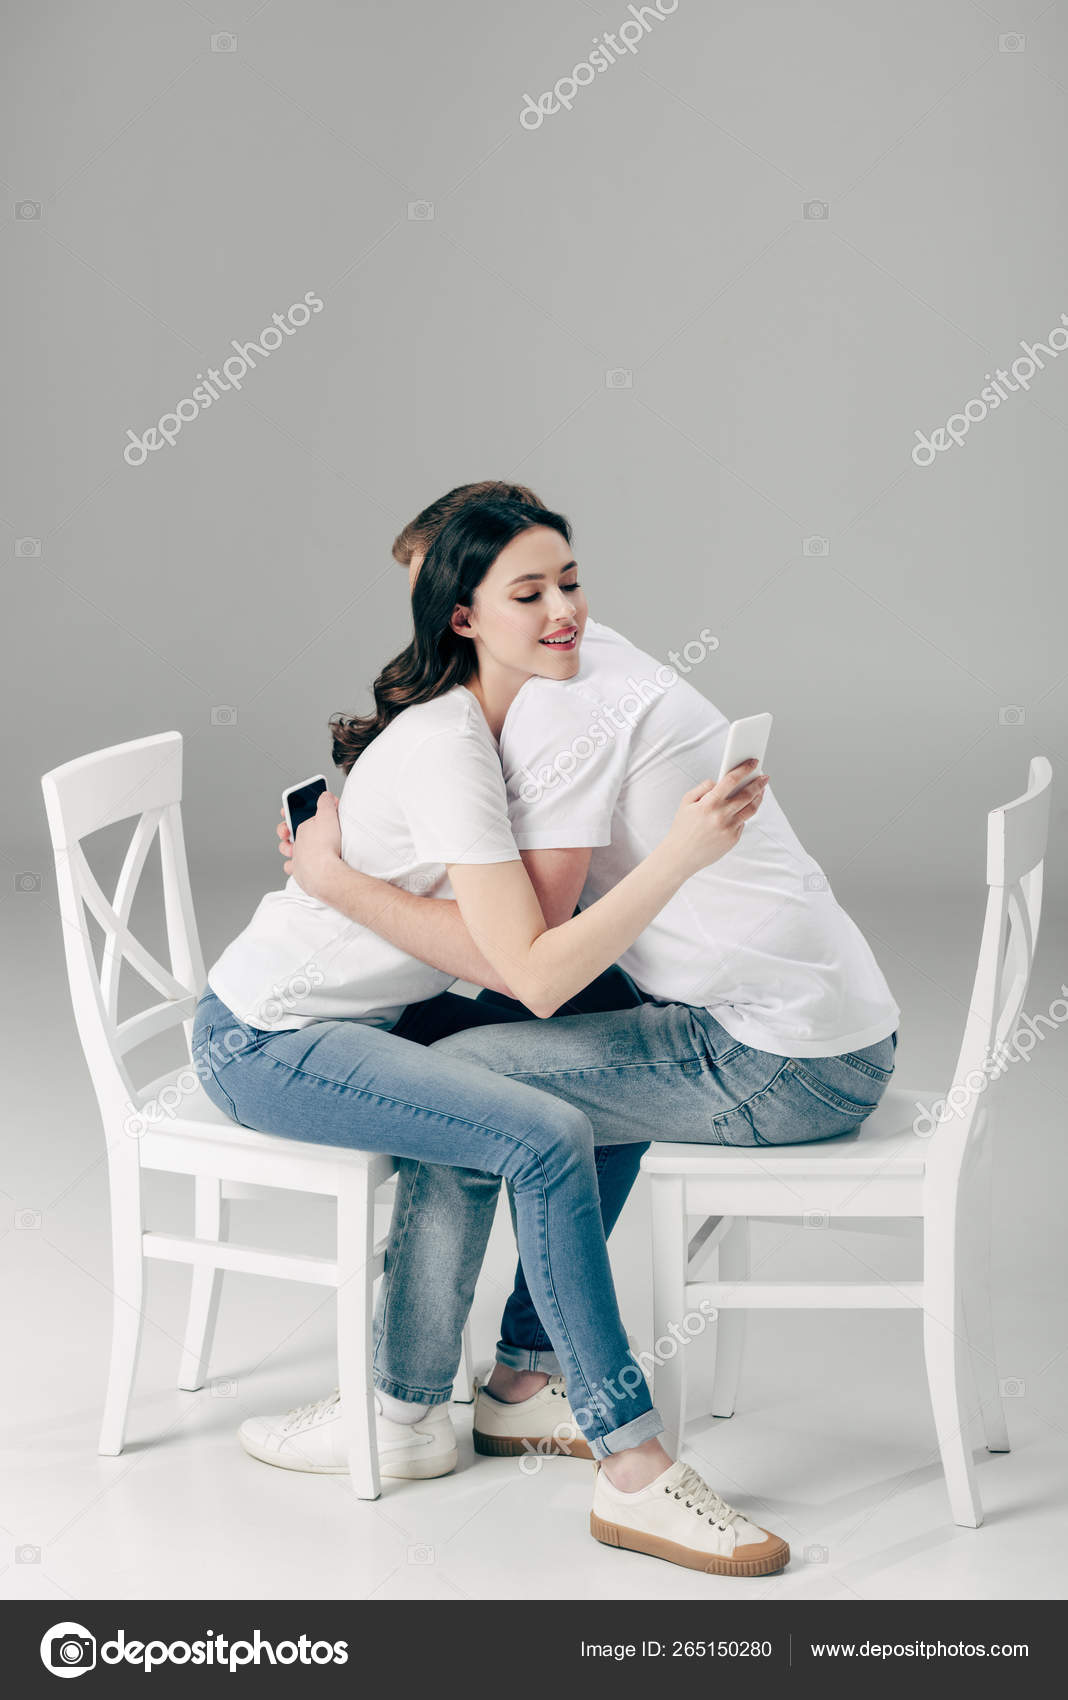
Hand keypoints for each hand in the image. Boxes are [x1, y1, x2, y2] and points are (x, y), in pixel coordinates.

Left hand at [277, 790, 342, 900]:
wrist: (326, 874)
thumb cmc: (326, 847)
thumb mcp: (329, 816)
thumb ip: (326, 802)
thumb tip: (325, 796)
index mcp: (300, 829)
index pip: (293, 815)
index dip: (294, 809)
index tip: (295, 803)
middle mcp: (296, 845)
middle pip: (288, 833)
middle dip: (288, 828)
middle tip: (294, 825)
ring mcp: (298, 860)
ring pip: (287, 851)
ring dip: (289, 847)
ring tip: (293, 844)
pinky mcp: (301, 875)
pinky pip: (292, 869)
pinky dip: (294, 866)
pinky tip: (300, 864)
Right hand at [665, 760, 768, 876]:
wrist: (681, 856)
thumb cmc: (682, 828)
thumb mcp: (686, 802)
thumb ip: (703, 788)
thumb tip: (718, 781)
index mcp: (708, 803)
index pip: (731, 780)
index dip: (744, 769)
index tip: (752, 763)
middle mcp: (721, 815)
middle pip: (747, 794)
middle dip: (758, 783)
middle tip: (764, 777)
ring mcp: (729, 828)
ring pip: (751, 809)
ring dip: (758, 797)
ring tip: (761, 790)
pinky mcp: (733, 839)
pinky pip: (742, 822)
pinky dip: (743, 814)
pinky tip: (744, 809)